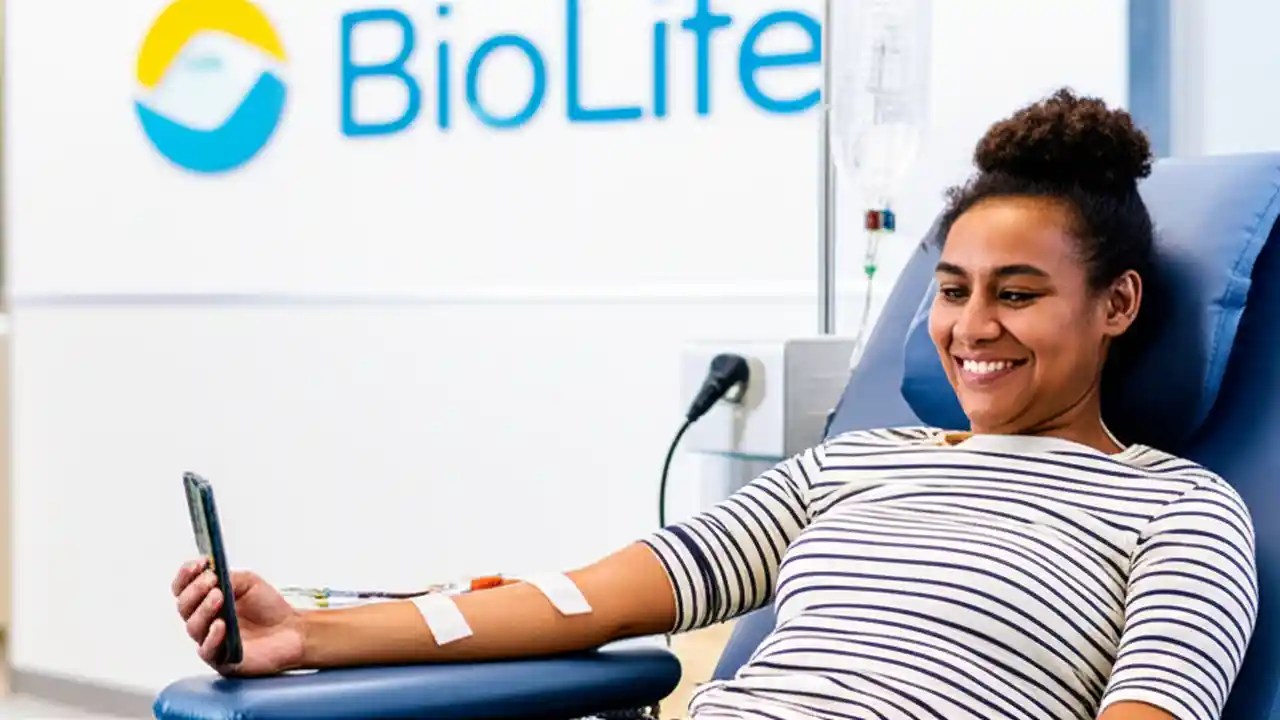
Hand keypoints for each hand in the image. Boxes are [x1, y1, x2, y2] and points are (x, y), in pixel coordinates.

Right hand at [171, 558, 305, 676]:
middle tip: (211, 580)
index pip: (183, 588)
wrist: (291, 630)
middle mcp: (204, 621)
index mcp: (205, 600)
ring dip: (204, 609)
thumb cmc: (268, 607)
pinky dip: (212, 637)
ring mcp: (210, 640)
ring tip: (219, 597)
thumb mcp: (249, 583)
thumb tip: (212, 574)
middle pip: (184, 607)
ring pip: (193, 627)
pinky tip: (221, 625)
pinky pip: (207, 651)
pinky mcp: (221, 659)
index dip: (186, 576)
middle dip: (195, 590)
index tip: (199, 563)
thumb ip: (229, 578)